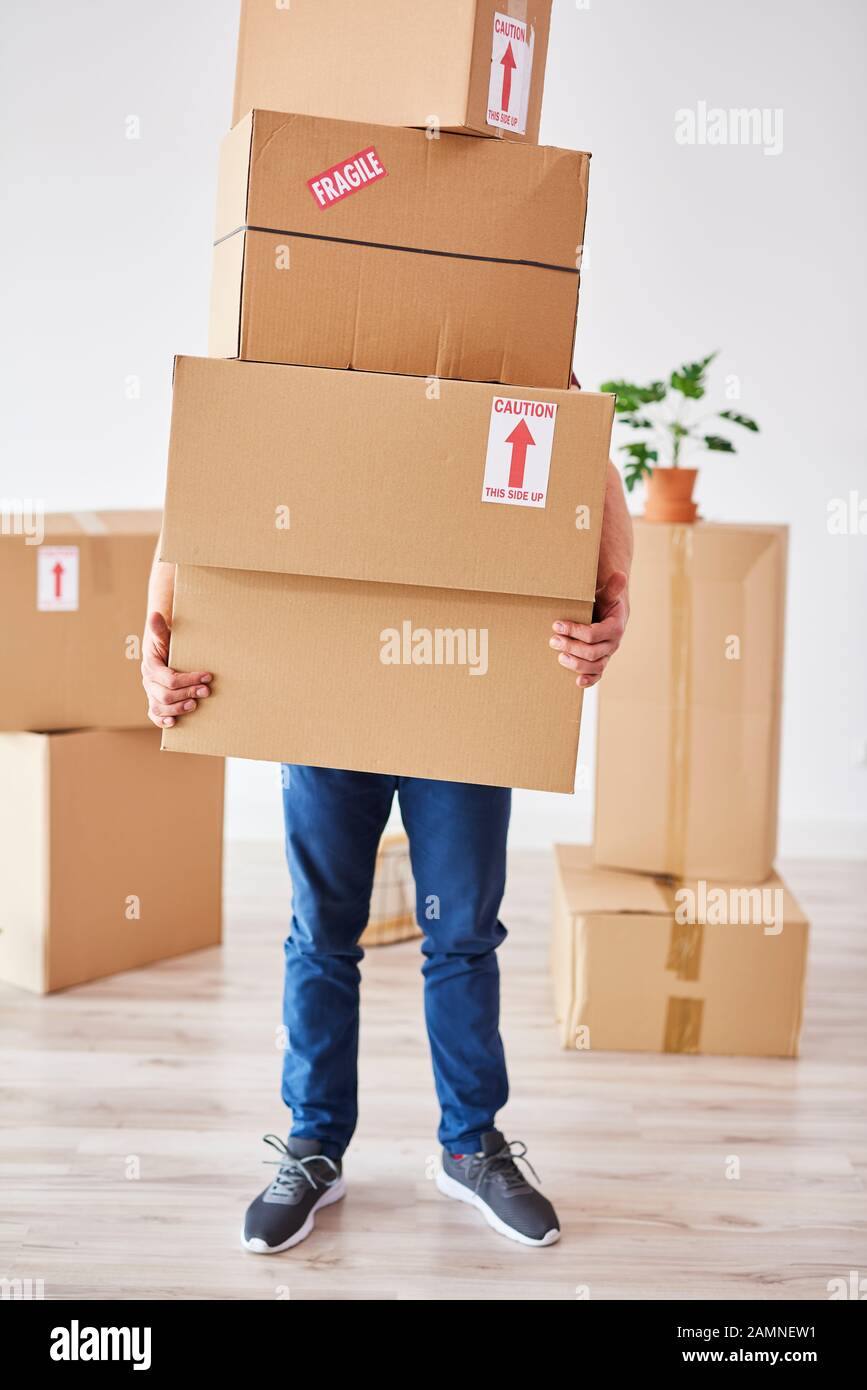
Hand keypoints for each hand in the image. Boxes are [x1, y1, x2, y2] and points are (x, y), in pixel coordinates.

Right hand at [141, 612, 211, 728]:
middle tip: (207, 691)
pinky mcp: (155, 703)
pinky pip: (154, 715)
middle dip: (187, 693)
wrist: (163, 651)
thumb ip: (159, 629)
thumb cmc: (166, 643)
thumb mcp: (164, 636)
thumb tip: (155, 614)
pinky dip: (162, 721)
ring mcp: (150, 694)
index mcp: (151, 666)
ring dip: (178, 709)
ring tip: (194, 706)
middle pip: (165, 695)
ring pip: (159, 707)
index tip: (208, 676)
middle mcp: (148, 682)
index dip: (189, 679)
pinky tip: (175, 722)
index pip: (169, 678)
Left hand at [549, 571, 628, 688]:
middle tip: (553, 640)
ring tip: (559, 657)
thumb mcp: (607, 594)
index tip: (557, 625)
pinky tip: (577, 682)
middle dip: (571, 647)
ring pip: (594, 666)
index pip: (594, 634)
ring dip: (576, 664)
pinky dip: (589, 680)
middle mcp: (613, 643)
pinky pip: (597, 674)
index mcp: (615, 627)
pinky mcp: (601, 662)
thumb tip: (620, 575)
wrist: (611, 613)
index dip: (575, 631)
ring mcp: (607, 655)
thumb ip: (612, 588)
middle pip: (592, 652)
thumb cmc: (605, 602)